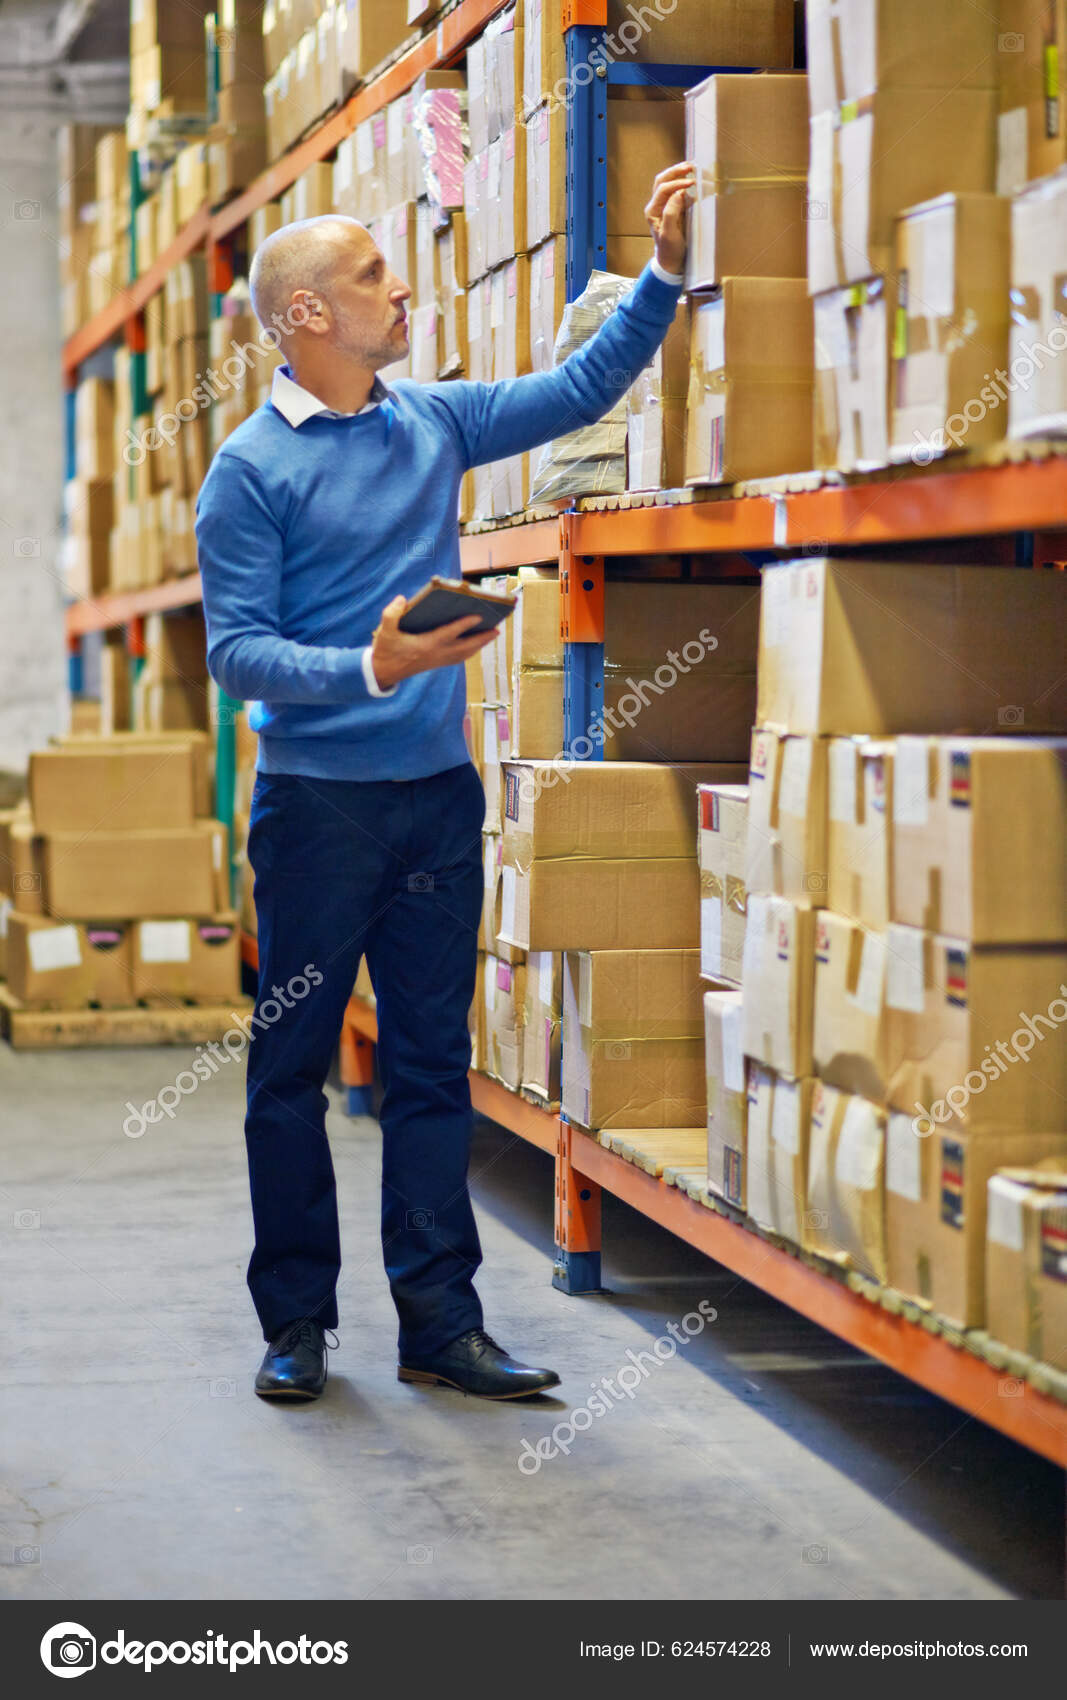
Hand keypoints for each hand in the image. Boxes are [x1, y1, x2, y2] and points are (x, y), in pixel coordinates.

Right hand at [370, 594, 497, 689]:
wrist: (383, 672)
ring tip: (492, 634)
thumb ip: (391, 614)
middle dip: (481, 639)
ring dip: (479, 645)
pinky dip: (470, 651)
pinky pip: (459, 658)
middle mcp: (436, 654)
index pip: (449, 633)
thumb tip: (402, 599)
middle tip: (497, 630)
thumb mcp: (384, 631)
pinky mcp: (437, 664)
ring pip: (464, 654)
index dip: (464, 625)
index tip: (478, 616)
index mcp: (425, 645)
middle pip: (465, 647)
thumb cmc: (386, 649)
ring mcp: (438, 661)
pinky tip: (476, 644)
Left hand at [645, 161, 694, 275]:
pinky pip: (678, 191)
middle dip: (676, 171)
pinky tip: (695, 180)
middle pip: (663, 180)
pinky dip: (686, 183)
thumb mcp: (669, 234)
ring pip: (669, 183)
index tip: (690, 183)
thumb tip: (678, 194)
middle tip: (690, 166)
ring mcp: (665, 206)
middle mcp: (657, 205)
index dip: (676, 184)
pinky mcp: (675, 208)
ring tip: (693, 168)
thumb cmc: (669, 250)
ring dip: (680, 174)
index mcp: (652, 211)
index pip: (663, 189)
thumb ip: (671, 213)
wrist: (672, 261)